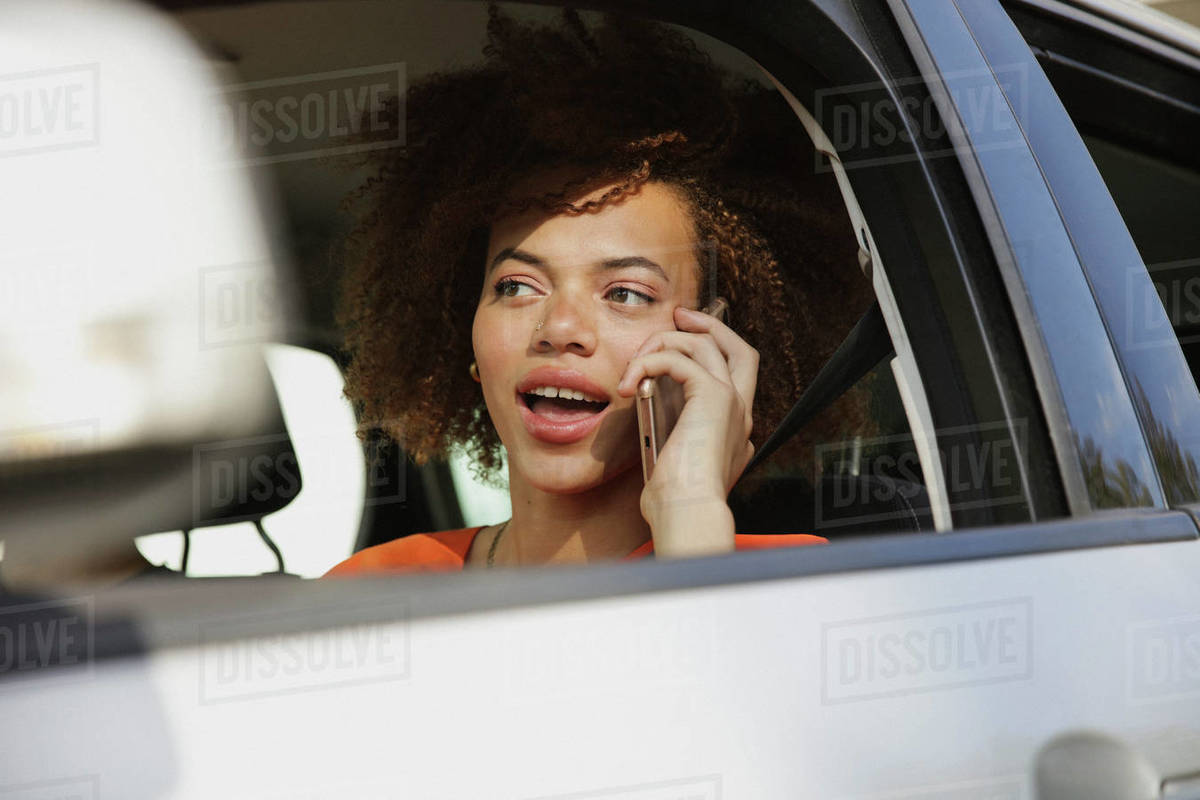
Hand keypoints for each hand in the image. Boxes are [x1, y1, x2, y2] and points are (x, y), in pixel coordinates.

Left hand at [617, 305, 757, 556]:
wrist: (688, 512)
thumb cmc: (675, 501)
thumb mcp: (674, 464)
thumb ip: (672, 438)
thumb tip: (652, 419)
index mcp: (736, 429)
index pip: (737, 377)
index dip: (712, 353)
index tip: (680, 344)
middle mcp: (742, 411)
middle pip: (739, 348)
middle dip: (709, 326)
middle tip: (678, 316)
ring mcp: (733, 402)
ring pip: (706, 345)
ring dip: (664, 344)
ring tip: (634, 364)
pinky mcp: (714, 397)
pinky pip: (680, 359)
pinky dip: (650, 362)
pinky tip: (630, 382)